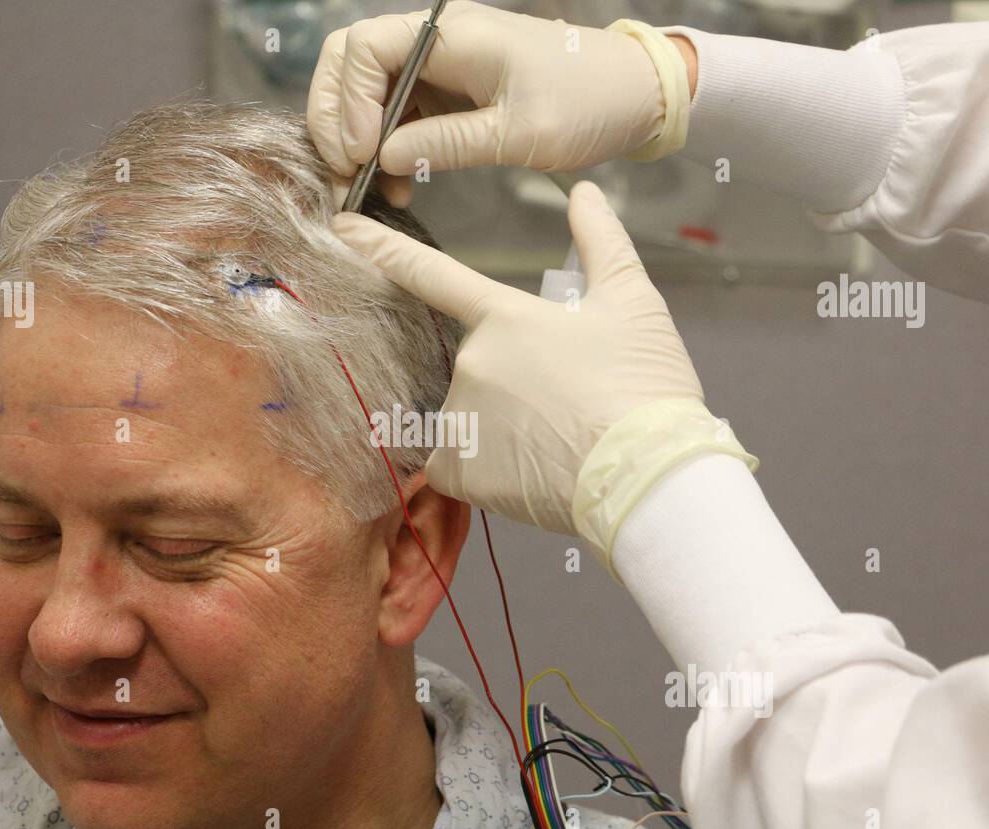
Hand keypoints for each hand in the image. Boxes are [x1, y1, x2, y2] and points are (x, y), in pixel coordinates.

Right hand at [308, 0, 681, 207]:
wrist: (630, 96)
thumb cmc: (587, 103)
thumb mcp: (517, 133)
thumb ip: (447, 143)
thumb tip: (383, 158)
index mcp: (452, 36)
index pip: (365, 48)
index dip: (348, 101)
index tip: (359, 153)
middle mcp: (436, 42)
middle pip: (350, 62)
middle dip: (336, 118)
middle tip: (344, 173)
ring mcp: (438, 66)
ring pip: (366, 91)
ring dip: (356, 140)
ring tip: (368, 190)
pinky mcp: (446, 92)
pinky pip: (396, 114)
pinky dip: (385, 150)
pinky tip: (397, 187)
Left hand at [330, 180, 703, 533]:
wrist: (646, 475)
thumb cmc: (644, 386)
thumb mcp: (633, 302)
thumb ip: (601, 241)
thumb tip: (587, 193)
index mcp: (503, 316)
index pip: (429, 273)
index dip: (382, 249)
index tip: (341, 229)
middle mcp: (470, 362)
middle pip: (474, 365)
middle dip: (513, 383)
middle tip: (568, 406)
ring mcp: (460, 418)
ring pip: (468, 417)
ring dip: (500, 427)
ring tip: (556, 444)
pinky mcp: (459, 470)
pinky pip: (455, 464)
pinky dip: (483, 469)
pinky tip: (524, 473)